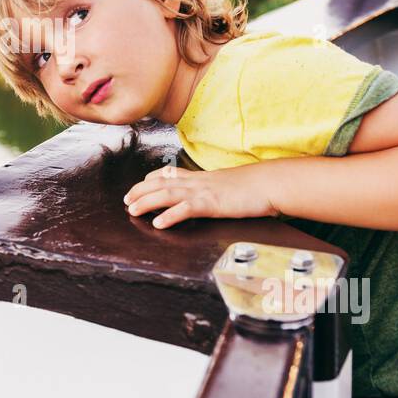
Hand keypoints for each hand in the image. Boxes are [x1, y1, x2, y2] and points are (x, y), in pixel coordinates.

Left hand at [123, 164, 277, 229]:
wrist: (271, 183)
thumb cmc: (256, 186)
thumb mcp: (231, 184)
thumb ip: (218, 189)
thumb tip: (215, 195)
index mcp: (203, 178)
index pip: (172, 173)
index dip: (153, 178)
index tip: (141, 182)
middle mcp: (199, 182)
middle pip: (162, 183)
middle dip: (141, 190)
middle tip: (126, 200)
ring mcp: (204, 192)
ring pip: (167, 194)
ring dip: (147, 201)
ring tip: (132, 210)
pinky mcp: (212, 204)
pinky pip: (186, 209)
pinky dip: (170, 216)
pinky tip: (158, 223)